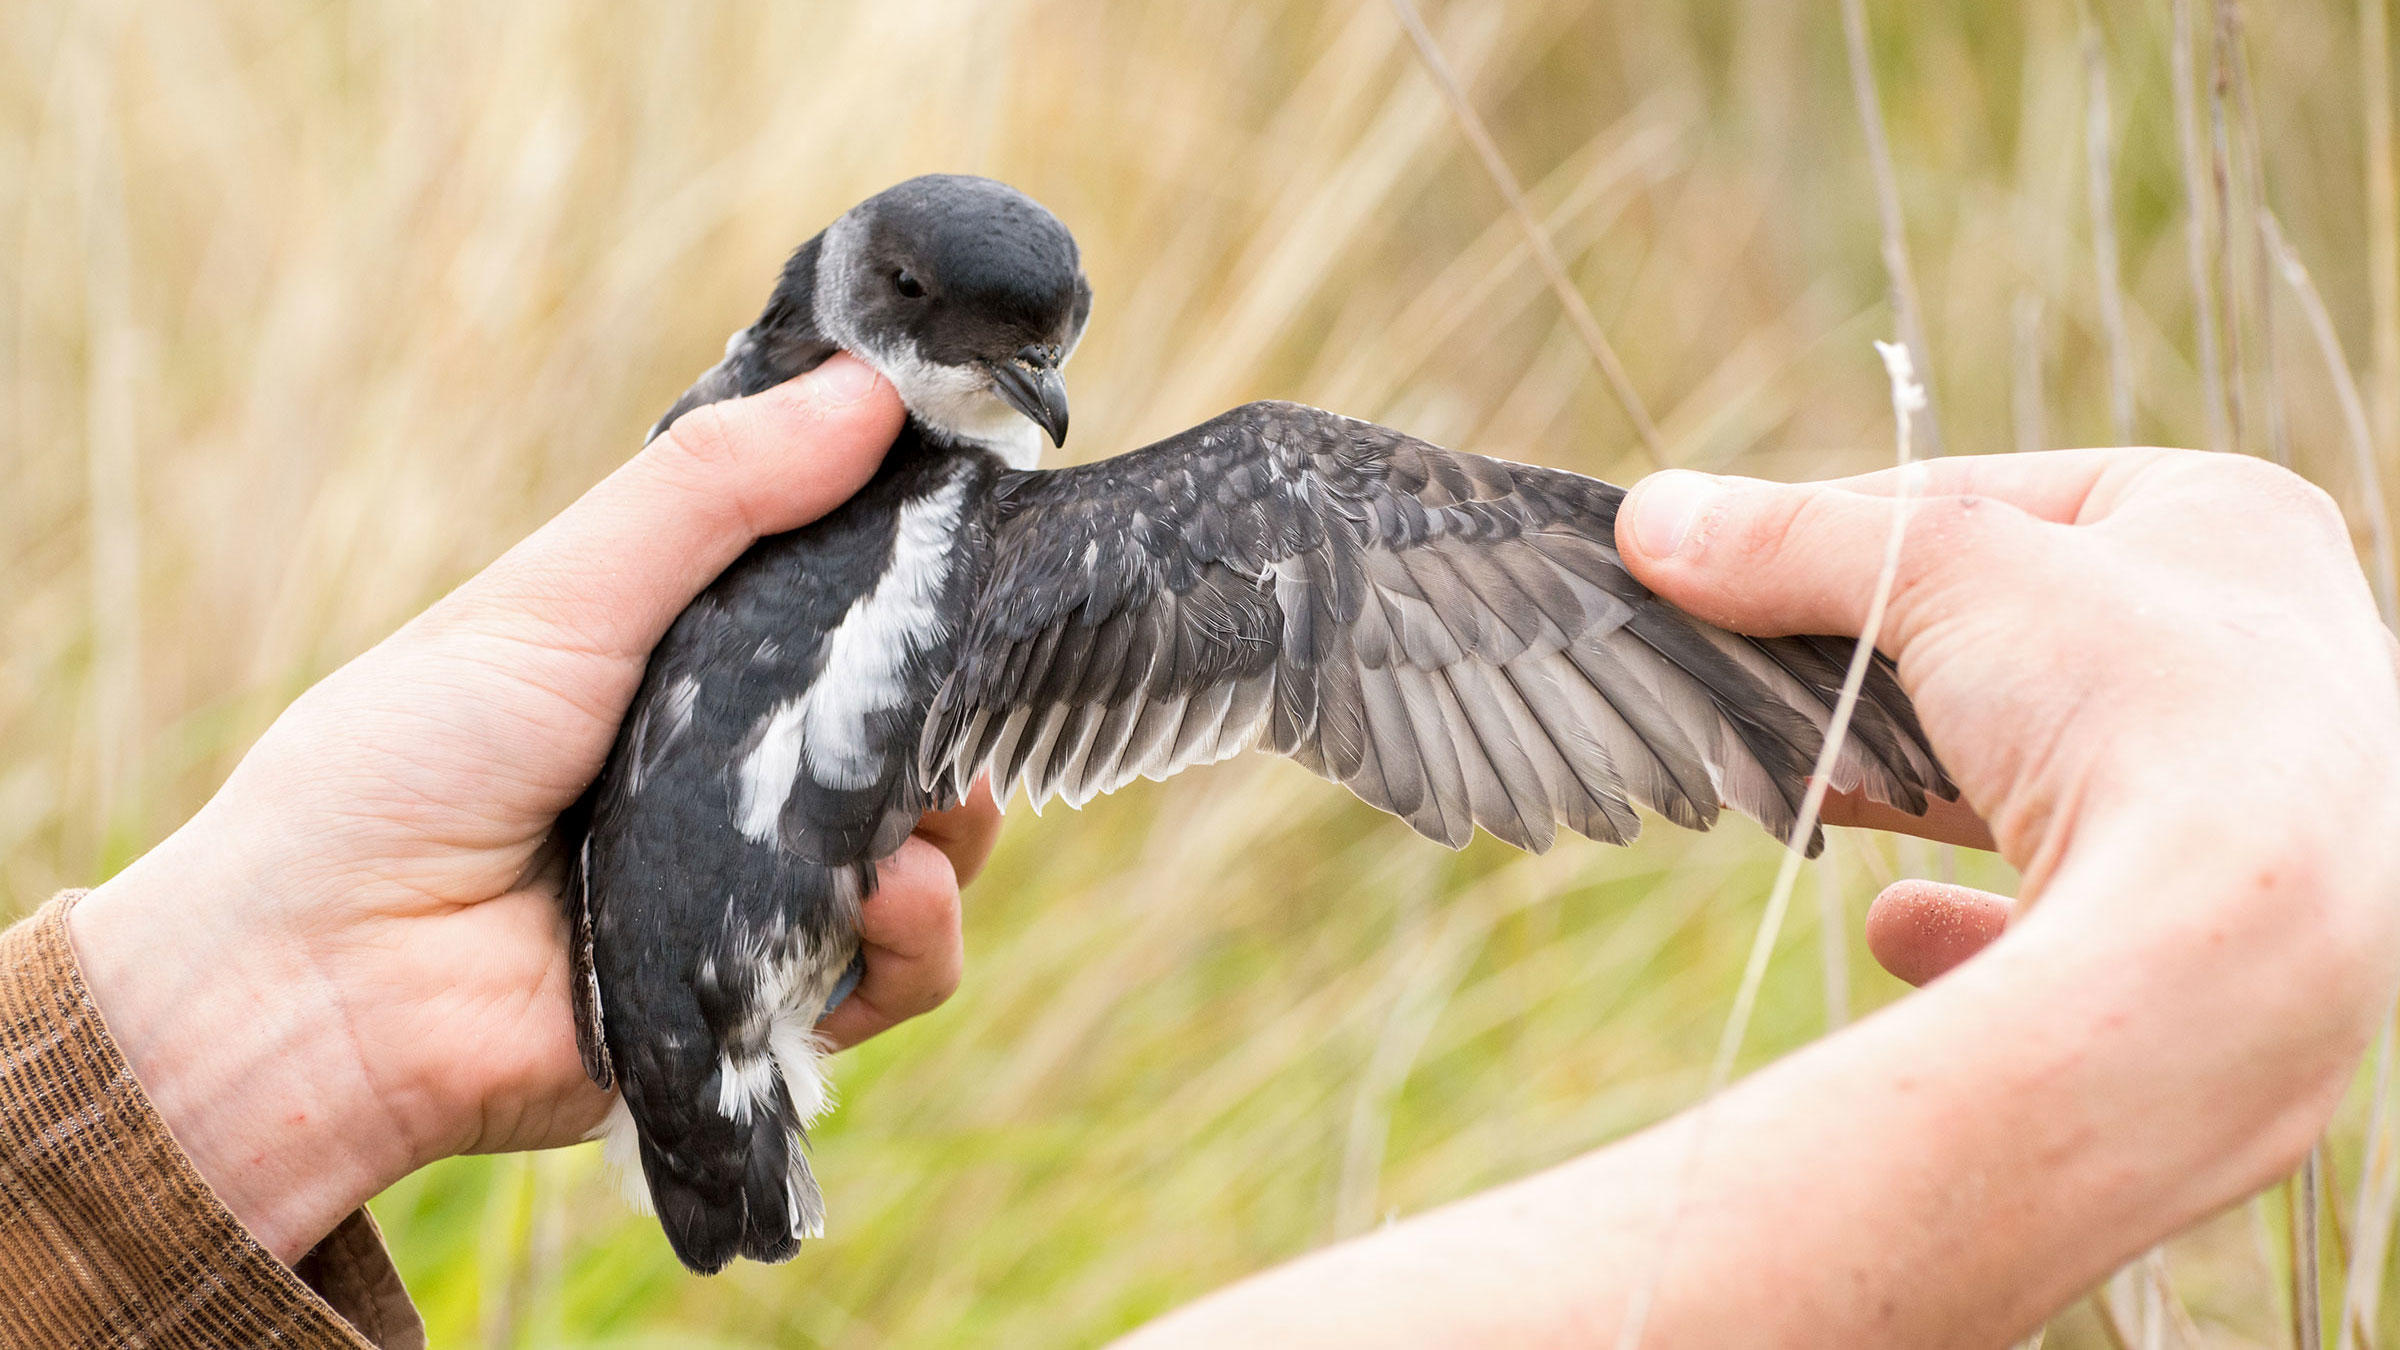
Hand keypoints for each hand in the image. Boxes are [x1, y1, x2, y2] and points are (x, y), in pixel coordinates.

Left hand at [66, 355, 1000, 1262]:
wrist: (321, 982)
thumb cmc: (403, 766)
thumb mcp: (559, 598)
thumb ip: (713, 496)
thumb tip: (875, 386)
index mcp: (702, 659)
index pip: (860, 601)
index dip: (933, 567)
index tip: (998, 516)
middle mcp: (749, 768)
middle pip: (920, 723)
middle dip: (963, 701)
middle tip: (972, 676)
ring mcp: (768, 885)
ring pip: (937, 843)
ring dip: (955, 821)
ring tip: (922, 812)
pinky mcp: (774, 998)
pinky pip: (905, 968)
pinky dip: (922, 934)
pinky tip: (896, 894)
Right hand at [1126, 447, 2399, 1345]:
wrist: (2279, 933)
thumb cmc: (2140, 731)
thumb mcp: (1938, 571)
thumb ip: (1782, 537)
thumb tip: (1642, 514)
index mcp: (2224, 536)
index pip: (1989, 518)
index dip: (1833, 547)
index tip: (1705, 576)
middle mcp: (2263, 671)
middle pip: (2020, 649)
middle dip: (1897, 674)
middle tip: (1772, 719)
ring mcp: (2253, 817)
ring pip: (2045, 782)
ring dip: (1933, 792)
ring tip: (1824, 821)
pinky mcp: (2207, 948)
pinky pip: (2087, 917)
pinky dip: (1980, 928)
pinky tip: (1896, 939)